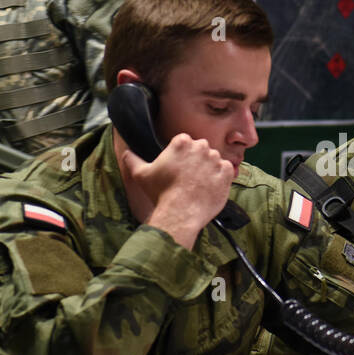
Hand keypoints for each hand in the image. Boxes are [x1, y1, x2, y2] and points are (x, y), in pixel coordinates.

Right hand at [118, 133, 233, 249]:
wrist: (181, 212)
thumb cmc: (161, 193)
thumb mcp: (141, 175)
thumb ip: (133, 160)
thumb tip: (127, 153)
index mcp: (182, 142)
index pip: (184, 142)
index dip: (181, 155)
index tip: (178, 167)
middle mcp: (201, 147)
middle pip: (200, 149)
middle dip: (196, 160)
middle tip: (188, 177)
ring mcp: (215, 159)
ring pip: (214, 159)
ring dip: (209, 168)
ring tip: (199, 185)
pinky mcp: (226, 172)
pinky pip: (226, 170)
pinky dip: (220, 177)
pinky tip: (210, 187)